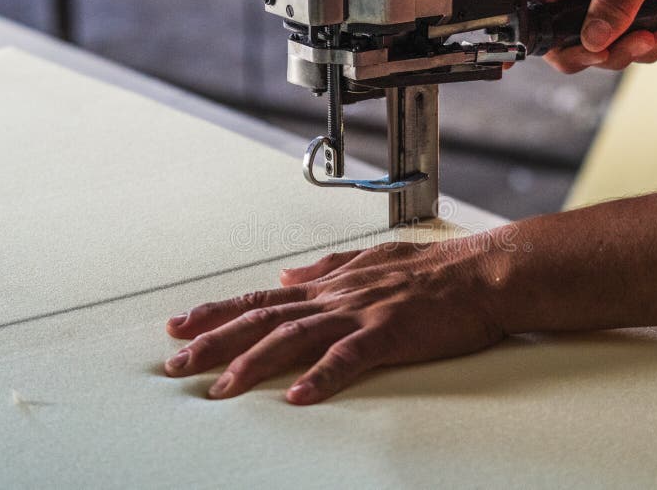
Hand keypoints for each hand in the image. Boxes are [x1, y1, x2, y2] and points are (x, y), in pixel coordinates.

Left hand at [163, 233, 516, 404]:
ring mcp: (361, 314)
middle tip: (176, 363)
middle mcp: (336, 297)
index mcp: (331, 284)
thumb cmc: (432, 269)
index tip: (179, 325)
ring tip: (221, 389)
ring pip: (294, 338)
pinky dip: (320, 377)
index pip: (262, 299)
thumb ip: (324, 268)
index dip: (217, 313)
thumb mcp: (371, 259)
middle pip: (264, 320)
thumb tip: (286, 276)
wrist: (481, 271)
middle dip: (215, 341)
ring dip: (253, 363)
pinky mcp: (390, 333)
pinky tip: (297, 397)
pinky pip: (349, 358)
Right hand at [528, 0, 656, 72]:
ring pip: (591, 50)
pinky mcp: (617, 19)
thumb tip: (594, 38)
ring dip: (625, 54)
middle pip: (557, 41)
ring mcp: (594, 7)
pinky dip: (644, 49)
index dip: (521, 32)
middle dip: (589, 54)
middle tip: (611, 53)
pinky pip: (621, 48)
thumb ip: (617, 0)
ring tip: (652, 38)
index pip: (526, 1)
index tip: (523, 56)